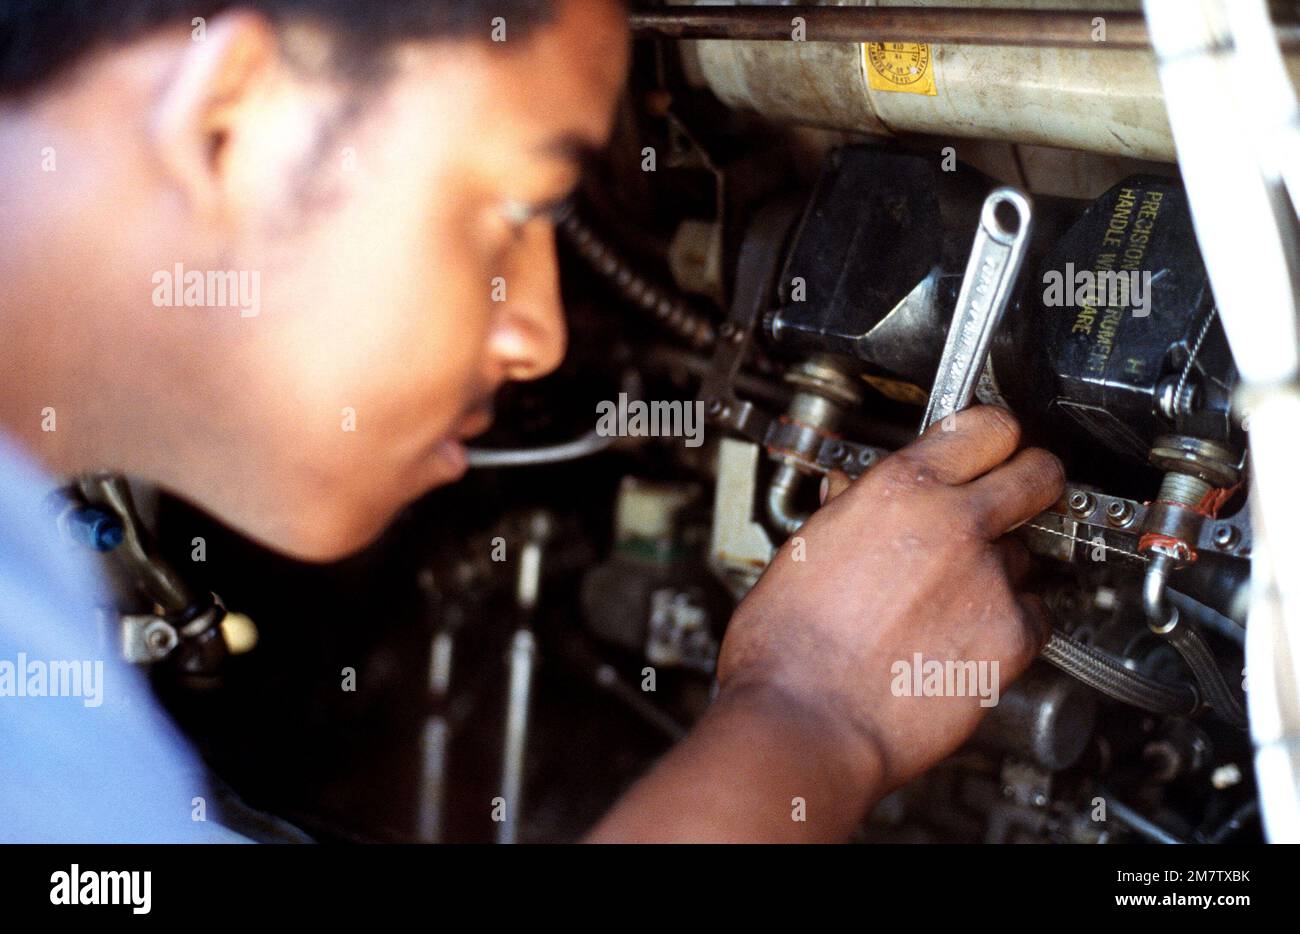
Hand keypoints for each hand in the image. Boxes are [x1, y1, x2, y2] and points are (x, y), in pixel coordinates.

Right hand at [717, 406, 1064, 794]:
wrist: (805, 722)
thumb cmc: (787, 647)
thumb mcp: (803, 553)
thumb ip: (845, 515)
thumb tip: (849, 497)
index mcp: (898, 489)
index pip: (985, 427)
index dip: (993, 436)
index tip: (992, 447)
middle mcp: (953, 522)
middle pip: (1039, 471)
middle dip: (1032, 481)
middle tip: (1015, 499)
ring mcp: (989, 578)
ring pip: (1024, 554)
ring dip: (999, 569)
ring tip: (950, 602)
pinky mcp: (1012, 636)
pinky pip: (1033, 615)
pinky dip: (1009, 625)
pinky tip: (965, 640)